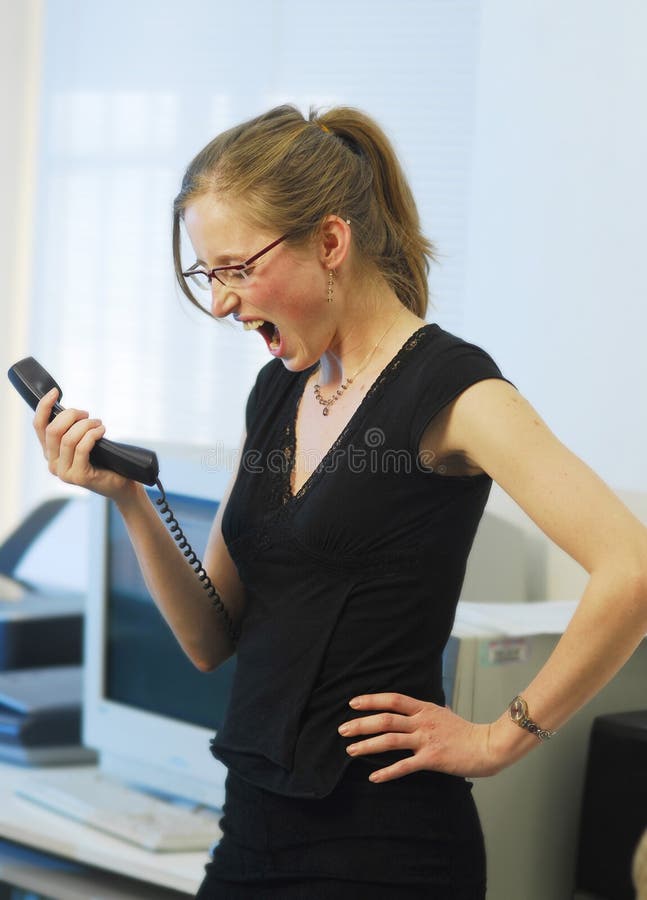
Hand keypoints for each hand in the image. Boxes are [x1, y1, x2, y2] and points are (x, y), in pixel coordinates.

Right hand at [33, 387, 130, 498]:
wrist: (120, 484)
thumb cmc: (103, 459)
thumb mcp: (83, 441)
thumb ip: (72, 430)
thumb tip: (71, 411)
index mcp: (50, 452)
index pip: (39, 425)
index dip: (44, 406)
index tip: (55, 392)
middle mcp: (52, 463)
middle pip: (53, 430)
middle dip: (71, 415)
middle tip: (87, 414)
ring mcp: (64, 472)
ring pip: (68, 438)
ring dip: (86, 425)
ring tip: (98, 423)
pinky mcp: (78, 477)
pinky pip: (82, 448)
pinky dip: (92, 435)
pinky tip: (101, 430)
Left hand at [338, 692, 503, 782]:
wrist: (487, 746)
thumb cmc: (468, 732)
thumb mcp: (447, 714)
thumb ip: (434, 711)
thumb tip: (431, 708)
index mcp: (425, 709)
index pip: (393, 699)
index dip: (371, 700)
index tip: (353, 703)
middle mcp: (422, 722)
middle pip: (386, 719)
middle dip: (361, 724)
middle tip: (342, 729)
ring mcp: (426, 739)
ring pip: (390, 739)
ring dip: (367, 745)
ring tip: (350, 750)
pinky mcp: (431, 758)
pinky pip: (404, 766)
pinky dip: (387, 772)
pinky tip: (373, 776)